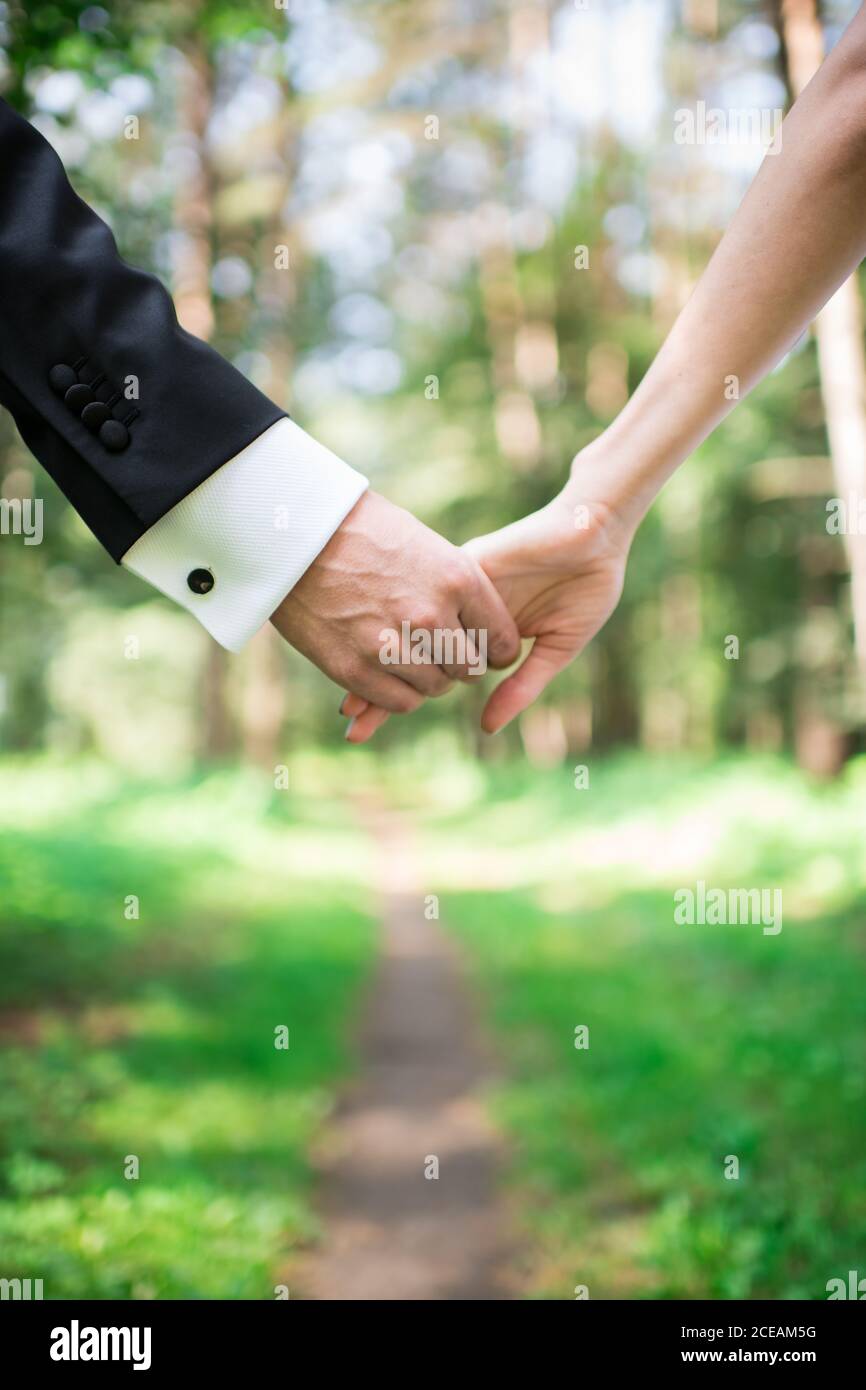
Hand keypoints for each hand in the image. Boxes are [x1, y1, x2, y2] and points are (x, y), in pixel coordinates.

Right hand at [271, 489, 520, 710]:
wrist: (296, 533)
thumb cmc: (361, 530)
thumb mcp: (424, 545)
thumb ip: (454, 586)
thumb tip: (475, 624)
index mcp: (457, 578)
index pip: (502, 639)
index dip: (497, 650)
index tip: (486, 650)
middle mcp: (431, 615)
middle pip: (470, 669)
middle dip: (462, 665)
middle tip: (445, 656)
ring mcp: (392, 645)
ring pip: (436, 688)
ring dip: (429, 680)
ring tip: (412, 660)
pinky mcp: (356, 669)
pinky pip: (400, 702)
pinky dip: (401, 694)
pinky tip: (390, 674)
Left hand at [341, 447, 635, 739]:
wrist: (596, 534)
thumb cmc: (586, 587)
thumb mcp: (555, 647)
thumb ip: (521, 686)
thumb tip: (486, 727)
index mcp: (475, 633)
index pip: (431, 669)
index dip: (401, 694)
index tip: (365, 721)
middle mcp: (456, 613)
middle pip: (406, 652)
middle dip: (377, 687)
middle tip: (350, 722)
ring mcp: (455, 590)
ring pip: (407, 627)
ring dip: (379, 660)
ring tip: (351, 700)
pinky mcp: (463, 566)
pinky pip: (426, 595)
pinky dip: (403, 622)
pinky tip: (379, 644)